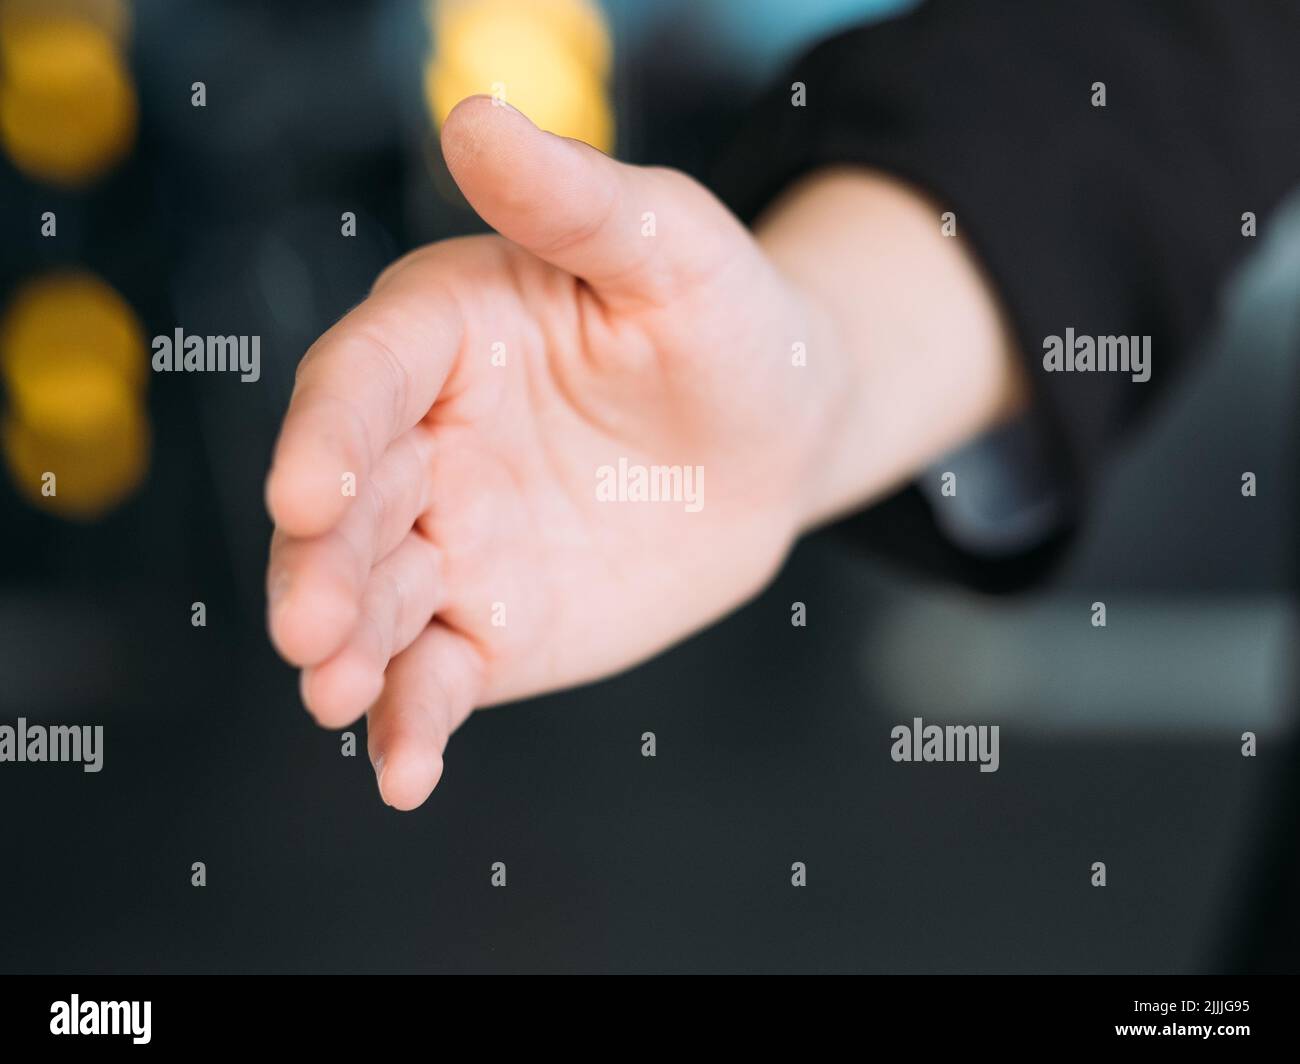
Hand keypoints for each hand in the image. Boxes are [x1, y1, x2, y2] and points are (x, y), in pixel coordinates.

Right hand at [264, 97, 849, 808]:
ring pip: (376, 600)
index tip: (314, 491)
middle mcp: (426, 443)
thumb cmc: (725, 322)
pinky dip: (411, 725)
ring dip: (348, 651)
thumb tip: (473, 113)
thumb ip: (575, 199)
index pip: (363, 380)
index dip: (329, 433)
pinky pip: (437, 677)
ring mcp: (453, 542)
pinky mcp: (490, 626)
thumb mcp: (671, 245)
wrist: (777, 437)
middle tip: (310, 632)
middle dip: (322, 566)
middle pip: (350, 504)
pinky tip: (404, 774)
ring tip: (339, 702)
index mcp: (442, 336)